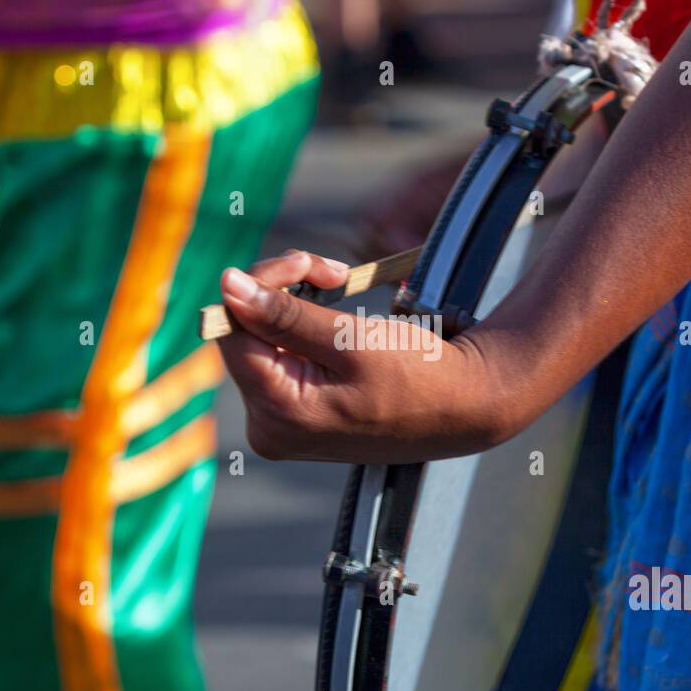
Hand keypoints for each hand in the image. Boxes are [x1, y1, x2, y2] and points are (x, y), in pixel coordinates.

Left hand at [216, 250, 510, 463]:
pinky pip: (281, 358)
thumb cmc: (418, 377)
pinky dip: (303, 327)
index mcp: (279, 415)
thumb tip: (226, 285)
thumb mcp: (351, 341)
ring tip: (342, 288)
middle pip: (245, 335)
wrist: (465, 408)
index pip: (233, 330)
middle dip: (283, 291)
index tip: (309, 262)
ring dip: (296, 304)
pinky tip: (338, 321)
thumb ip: (285, 315)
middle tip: (337, 270)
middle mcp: (270, 428)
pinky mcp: (297, 417)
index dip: (260, 284)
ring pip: (262, 341)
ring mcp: (282, 425)